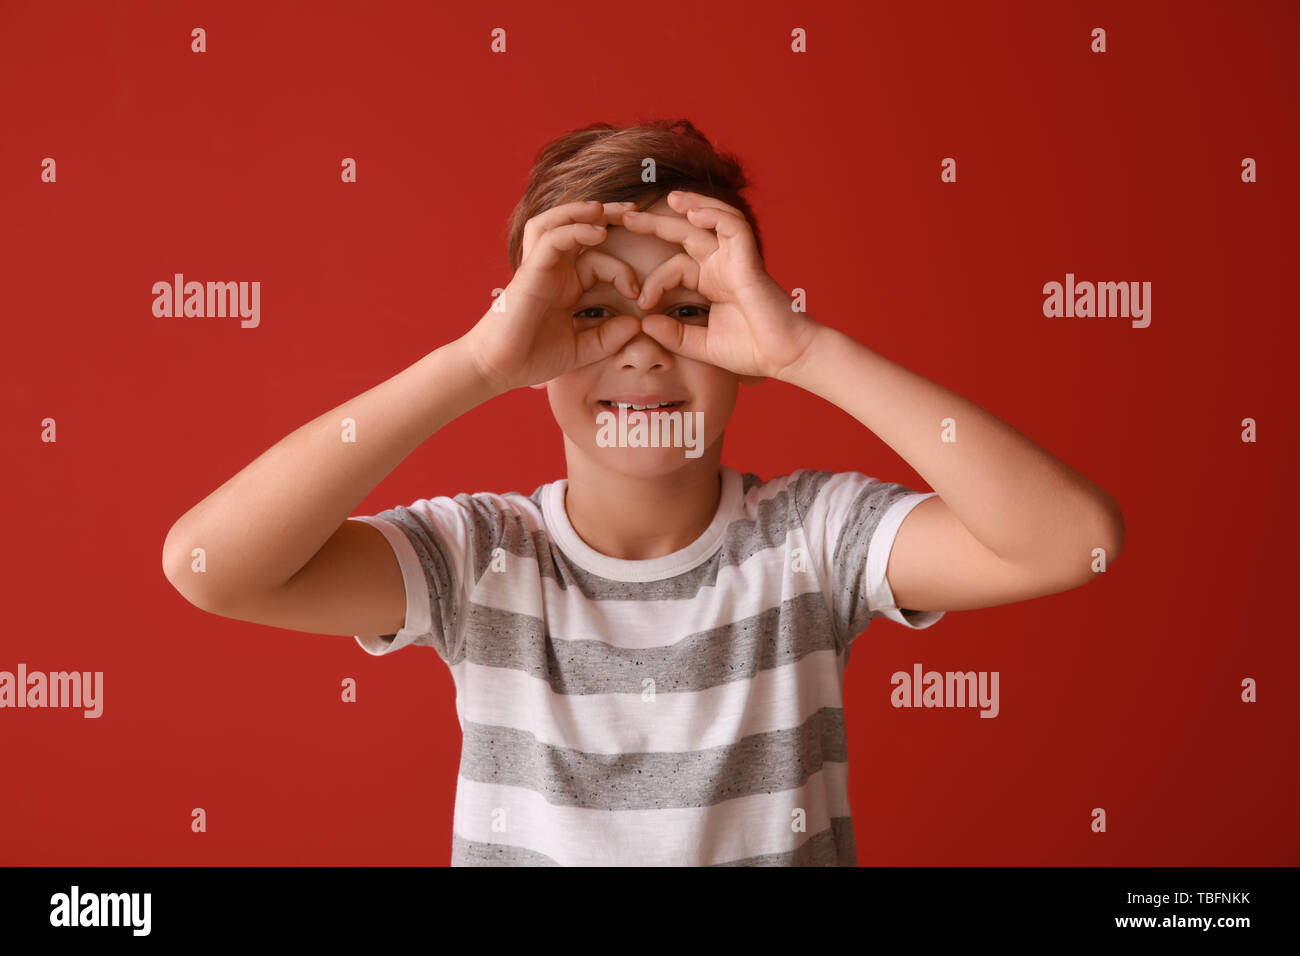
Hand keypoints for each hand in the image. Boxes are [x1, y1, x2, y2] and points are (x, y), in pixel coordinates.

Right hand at [460, 200, 643, 392]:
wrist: (498, 370)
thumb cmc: (533, 358)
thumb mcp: (582, 348)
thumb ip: (609, 337)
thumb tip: (636, 323)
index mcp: (567, 285)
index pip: (599, 260)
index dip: (623, 270)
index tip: (639, 294)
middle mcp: (554, 270)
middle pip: (578, 227)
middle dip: (607, 215)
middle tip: (636, 211)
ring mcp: (540, 268)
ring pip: (558, 222)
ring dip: (582, 211)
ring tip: (607, 210)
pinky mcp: (529, 272)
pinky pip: (550, 239)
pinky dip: (574, 229)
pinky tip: (597, 231)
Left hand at [619, 191, 822, 380]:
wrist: (786, 358)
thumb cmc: (751, 351)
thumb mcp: (702, 345)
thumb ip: (674, 335)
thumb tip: (644, 322)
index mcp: (710, 282)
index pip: (674, 266)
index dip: (654, 281)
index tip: (640, 303)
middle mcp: (722, 266)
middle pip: (685, 233)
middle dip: (656, 222)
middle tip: (626, 215)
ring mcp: (736, 260)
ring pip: (712, 219)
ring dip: (690, 205)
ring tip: (668, 198)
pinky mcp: (750, 261)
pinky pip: (733, 227)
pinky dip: (715, 215)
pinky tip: (694, 213)